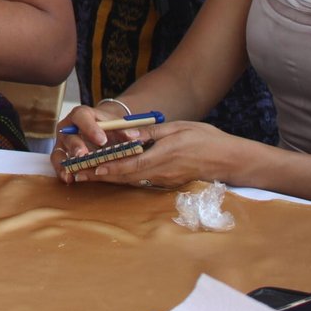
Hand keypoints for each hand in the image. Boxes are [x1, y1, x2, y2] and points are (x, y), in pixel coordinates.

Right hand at [51, 104, 151, 176]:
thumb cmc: (109, 126)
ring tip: (72, 173)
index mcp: (82, 115)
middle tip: (84, 155)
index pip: (82, 117)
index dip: (90, 128)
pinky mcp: (62, 154)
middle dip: (76, 146)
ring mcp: (63, 142)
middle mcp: (68, 127)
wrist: (102, 130)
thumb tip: (133, 138)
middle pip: (68, 135)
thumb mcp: (117, 125)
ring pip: (59, 151)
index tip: (102, 140)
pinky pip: (59, 163)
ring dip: (64, 163)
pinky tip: (69, 179)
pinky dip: (63, 172)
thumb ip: (125, 130)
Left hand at [54, 120, 248, 188]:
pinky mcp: (169, 182)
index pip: (131, 164)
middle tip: (79, 175)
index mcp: (164, 155)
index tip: (91, 169)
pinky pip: (142, 181)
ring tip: (89, 176)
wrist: (230, 160)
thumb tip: (128, 134)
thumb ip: (152, 133)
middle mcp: (162, 171)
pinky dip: (125, 178)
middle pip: (127, 176)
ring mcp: (165, 179)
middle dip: (101, 176)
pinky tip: (113, 175)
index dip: (110, 168)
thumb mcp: (178, 128)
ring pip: (132, 180)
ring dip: (110, 178)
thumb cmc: (206, 139)